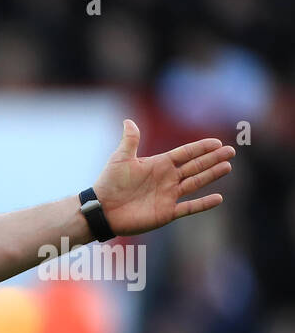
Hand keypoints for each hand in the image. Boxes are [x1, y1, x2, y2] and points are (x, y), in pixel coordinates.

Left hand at [91, 119, 234, 236]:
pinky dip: (203, 204)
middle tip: (231, 151)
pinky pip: (189, 207)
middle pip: (195, 166)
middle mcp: (167, 179)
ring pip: (195, 183)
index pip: (185, 153)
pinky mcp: (166, 212)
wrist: (101, 209)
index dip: (201, 148)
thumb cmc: (109, 183)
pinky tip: (218, 198)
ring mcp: (168, 195)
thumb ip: (130, 140)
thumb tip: (128, 120)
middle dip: (212, 159)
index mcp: (159, 164)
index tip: (217, 142)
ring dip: (212, 175)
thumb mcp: (120, 158)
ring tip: (227, 167)